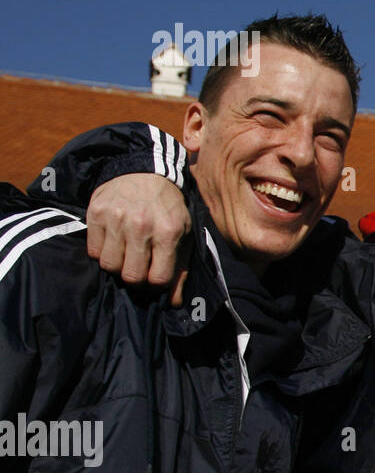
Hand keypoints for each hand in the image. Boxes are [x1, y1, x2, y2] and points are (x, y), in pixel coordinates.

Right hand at [87, 174, 190, 305]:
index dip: (156, 283)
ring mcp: (116, 219)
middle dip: (136, 277)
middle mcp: (141, 226)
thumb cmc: (167, 207)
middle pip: (130, 276)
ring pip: (108, 265)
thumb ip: (180, 268)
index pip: (157, 278)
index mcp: (168, 232)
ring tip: (126, 252)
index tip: (156, 274)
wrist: (145, 170)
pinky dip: (102, 251)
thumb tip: (174, 303)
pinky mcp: (96, 213)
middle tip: (139, 265)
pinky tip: (113, 240)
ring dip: (117, 264)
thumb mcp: (183, 232)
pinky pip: (92, 251)